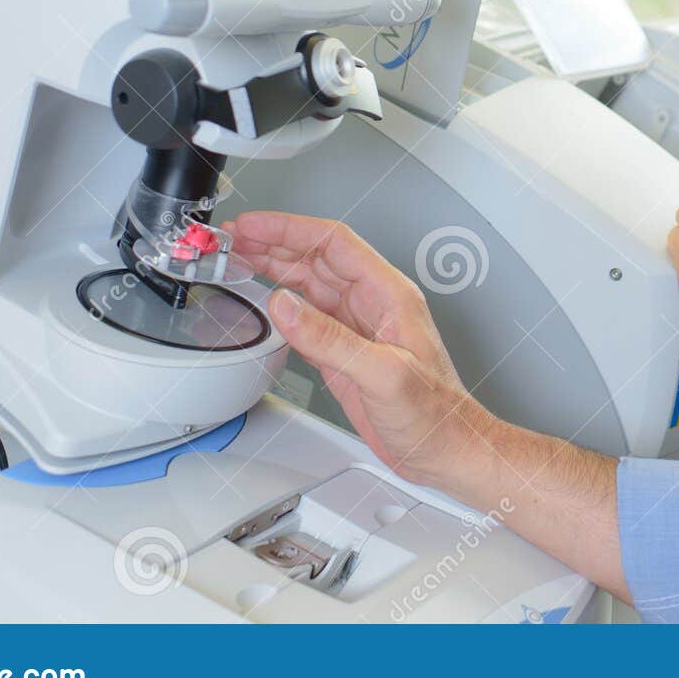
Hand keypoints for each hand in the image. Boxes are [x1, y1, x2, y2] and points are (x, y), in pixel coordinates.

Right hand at [224, 211, 496, 491]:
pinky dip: (282, 305)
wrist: (445, 451)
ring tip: (239, 257)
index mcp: (389, 295)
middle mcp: (373, 304)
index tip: (253, 225)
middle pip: (317, 258)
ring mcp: (358, 327)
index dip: (290, 229)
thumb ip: (332, 340)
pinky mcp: (346, 352)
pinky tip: (264, 300)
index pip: (334, 243)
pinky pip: (309, 317)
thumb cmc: (435, 414)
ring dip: (274, 268)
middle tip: (233, 237)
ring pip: (310, 284)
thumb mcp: (384, 375)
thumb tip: (286, 307)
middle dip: (274, 242)